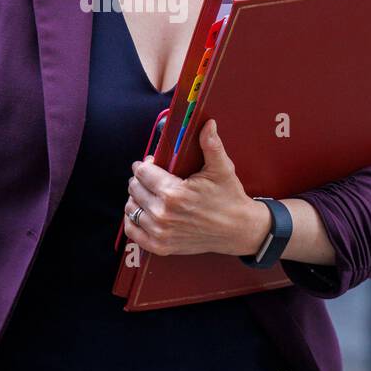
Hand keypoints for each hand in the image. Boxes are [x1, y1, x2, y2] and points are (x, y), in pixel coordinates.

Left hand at [123, 118, 269, 256]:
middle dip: (141, 179)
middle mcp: (163, 215)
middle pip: (134, 188)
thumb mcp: (222, 169)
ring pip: (131, 207)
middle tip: (152, 177)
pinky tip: (142, 211)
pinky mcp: (161, 246)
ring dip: (136, 198)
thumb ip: (211, 145)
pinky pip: (132, 231)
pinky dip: (133, 220)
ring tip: (149, 192)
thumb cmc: (229, 198)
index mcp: (174, 194)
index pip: (142, 172)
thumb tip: (207, 123)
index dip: (146, 164)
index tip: (153, 163)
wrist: (239, 230)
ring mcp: (160, 233)